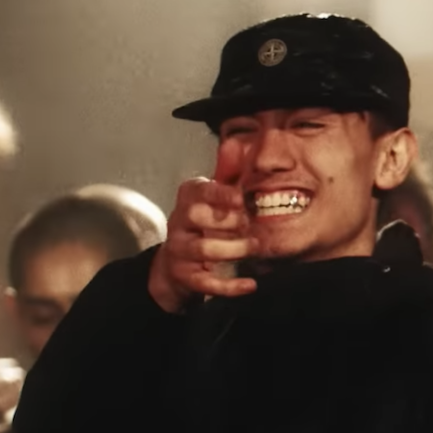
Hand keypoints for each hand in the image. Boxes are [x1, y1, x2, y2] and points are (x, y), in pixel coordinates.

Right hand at [148, 178, 258, 312]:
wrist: (177, 263)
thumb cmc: (205, 224)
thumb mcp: (215, 198)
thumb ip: (228, 176)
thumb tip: (239, 146)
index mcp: (188, 198)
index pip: (199, 190)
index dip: (220, 193)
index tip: (242, 198)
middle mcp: (178, 222)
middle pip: (196, 216)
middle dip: (226, 220)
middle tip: (250, 225)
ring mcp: (180, 250)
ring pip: (203, 249)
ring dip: (233, 249)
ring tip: (255, 247)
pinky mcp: (186, 277)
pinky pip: (206, 282)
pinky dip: (230, 286)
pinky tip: (250, 285)